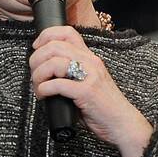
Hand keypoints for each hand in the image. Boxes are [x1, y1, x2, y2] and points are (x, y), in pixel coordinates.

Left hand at [30, 26, 152, 156]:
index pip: (67, 32)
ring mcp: (89, 76)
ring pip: (54, 62)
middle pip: (55, 46)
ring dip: (39, 75)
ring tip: (38, 87)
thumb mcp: (87, 83)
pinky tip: (43, 95)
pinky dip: (44, 89)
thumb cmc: (102, 107)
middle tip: (34, 74)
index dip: (47, 36)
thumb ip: (71, 74)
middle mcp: (90, 62)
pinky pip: (57, 84)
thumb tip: (45, 73)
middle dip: (36, 59)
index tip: (36, 48)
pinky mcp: (87, 92)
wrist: (122, 123)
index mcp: (90, 58)